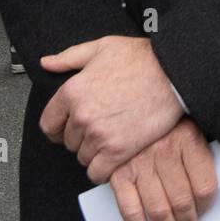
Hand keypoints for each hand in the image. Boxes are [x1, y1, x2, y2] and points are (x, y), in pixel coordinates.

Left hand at [39, 36, 182, 182]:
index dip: (57, 128)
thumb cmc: (141, 59)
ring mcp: (99, 135)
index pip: (49, 124)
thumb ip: (69, 57)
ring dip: (93, 152)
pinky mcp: (119, 151)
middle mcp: (82, 116)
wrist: (173, 74)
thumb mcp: (100, 48)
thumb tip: (47, 63)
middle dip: (80, 137)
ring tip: (109, 139)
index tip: (65, 130)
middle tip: (97, 129)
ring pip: (82, 158)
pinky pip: (97, 173)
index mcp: (72, 91)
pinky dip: (103, 169)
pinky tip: (113, 157)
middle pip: (68, 142)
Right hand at [109, 118, 216, 220]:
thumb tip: (204, 196)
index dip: (207, 206)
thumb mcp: (191, 123)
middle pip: (183, 201)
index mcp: (188, 138)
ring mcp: (139, 162)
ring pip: (159, 209)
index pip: (205, 186)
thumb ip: (199, 153)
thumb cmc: (164, 114)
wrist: (135, 91)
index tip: (204, 211)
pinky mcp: (119, 173)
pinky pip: (130, 210)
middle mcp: (164, 150)